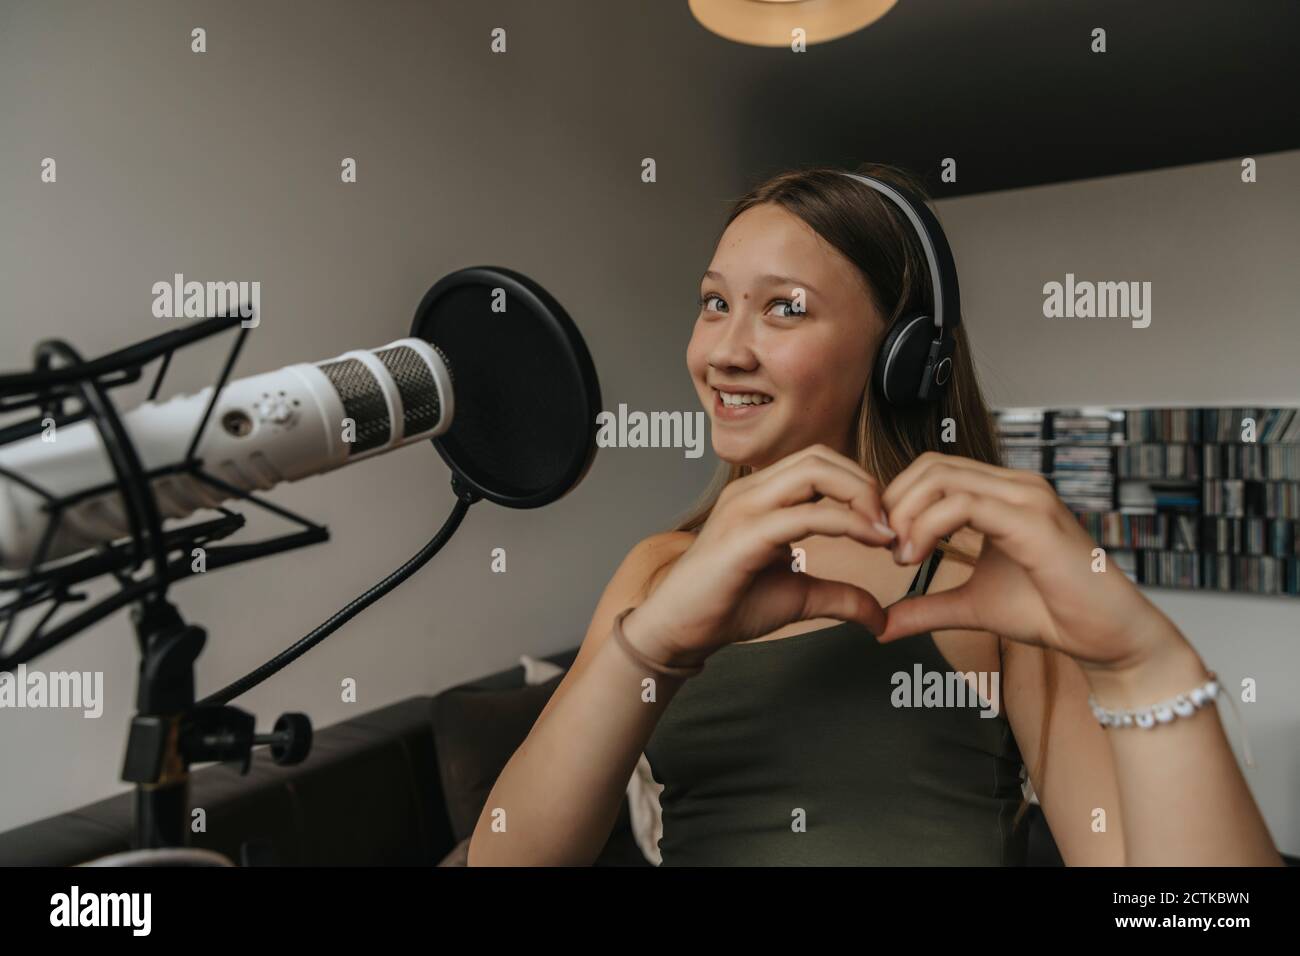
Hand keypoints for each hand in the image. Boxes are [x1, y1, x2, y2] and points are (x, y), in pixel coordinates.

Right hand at [625, 443, 896, 666]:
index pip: (819, 463)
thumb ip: (841, 596)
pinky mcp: (745, 535)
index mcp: (761, 496)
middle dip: (866, 483)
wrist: (679, 629)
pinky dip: (847, 522)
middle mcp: (751, 491)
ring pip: (815, 471)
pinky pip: (806, 514)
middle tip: (891, 523)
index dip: (860, 485)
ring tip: (884, 530)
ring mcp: (745, 508)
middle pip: (821, 457)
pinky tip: (869, 541)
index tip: (886, 525)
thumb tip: (881, 617)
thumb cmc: (727, 606)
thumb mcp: (799, 597)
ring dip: (861, 495)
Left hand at [876, 451, 1185, 669]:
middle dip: (895, 503)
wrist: (1106, 637)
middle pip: (931, 466)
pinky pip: (963, 505)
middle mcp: (1015, 485)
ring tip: (901, 556)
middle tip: (885, 547)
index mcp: (1002, 494)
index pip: (934, 470)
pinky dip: (926, 527)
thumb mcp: (971, 606)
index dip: (898, 500)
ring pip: (942, 478)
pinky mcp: (1033, 520)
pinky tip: (915, 557)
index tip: (885, 544)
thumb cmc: (1050, 613)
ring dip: (907, 514)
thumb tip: (881, 624)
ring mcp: (1026, 497)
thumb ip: (927, 607)